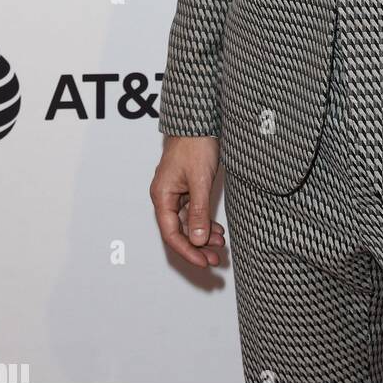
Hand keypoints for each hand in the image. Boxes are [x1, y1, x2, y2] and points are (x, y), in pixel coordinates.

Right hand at [150, 135, 225, 268]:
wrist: (199, 120)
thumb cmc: (195, 145)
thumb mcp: (199, 180)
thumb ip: (199, 211)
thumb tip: (197, 240)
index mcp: (162, 196)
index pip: (172, 234)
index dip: (187, 251)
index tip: (204, 262)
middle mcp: (166, 197)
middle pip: (179, 231)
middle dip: (197, 246)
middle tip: (216, 259)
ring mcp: (176, 193)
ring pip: (187, 222)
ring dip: (203, 235)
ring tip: (220, 244)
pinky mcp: (187, 187)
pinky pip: (193, 211)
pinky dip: (204, 221)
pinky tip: (217, 229)